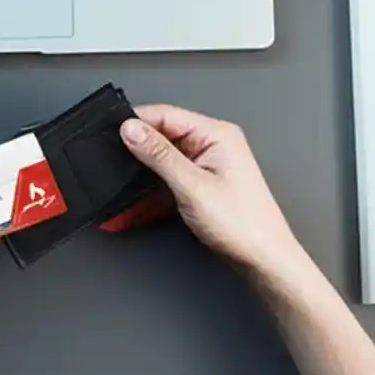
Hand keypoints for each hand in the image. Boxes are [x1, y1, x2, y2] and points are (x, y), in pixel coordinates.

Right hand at [114, 105, 304, 279]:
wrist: (264, 259)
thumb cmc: (243, 224)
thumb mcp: (192, 186)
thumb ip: (159, 155)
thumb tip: (132, 129)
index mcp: (216, 134)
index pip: (166, 114)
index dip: (136, 122)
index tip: (110, 134)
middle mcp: (213, 144)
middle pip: (162, 137)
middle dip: (134, 153)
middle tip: (110, 165)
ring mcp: (207, 165)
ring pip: (161, 162)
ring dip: (139, 178)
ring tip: (118, 192)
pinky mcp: (201, 185)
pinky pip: (167, 181)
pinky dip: (149, 194)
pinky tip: (132, 208)